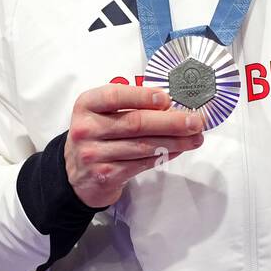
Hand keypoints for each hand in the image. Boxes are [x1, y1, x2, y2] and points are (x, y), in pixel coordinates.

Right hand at [64, 85, 205, 207]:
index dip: (143, 96)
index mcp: (87, 105)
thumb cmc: (97, 135)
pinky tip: (178, 150)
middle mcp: (87, 129)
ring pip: (143, 146)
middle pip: (135, 123)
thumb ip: (129, 105)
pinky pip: (142, 163)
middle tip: (195, 121)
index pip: (115, 96)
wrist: (75, 174)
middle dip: (171, 122)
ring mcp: (94, 154)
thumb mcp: (102, 113)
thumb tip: (171, 105)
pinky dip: (164, 156)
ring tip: (195, 138)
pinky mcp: (106, 175)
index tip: (168, 98)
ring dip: (175, 141)